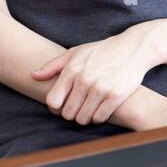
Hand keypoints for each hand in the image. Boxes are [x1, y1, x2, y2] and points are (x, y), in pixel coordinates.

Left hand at [31, 25, 158, 125]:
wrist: (133, 48)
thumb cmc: (102, 51)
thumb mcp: (76, 52)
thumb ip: (53, 66)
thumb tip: (33, 76)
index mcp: (72, 70)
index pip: (53, 101)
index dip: (55, 107)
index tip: (63, 105)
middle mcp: (84, 80)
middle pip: (67, 113)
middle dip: (71, 113)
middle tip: (78, 107)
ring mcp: (100, 88)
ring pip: (82, 118)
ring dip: (85, 117)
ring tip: (89, 109)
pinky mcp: (115, 96)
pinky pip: (99, 118)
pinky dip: (98, 117)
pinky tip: (100, 109)